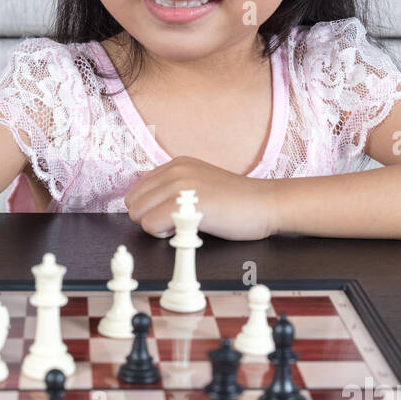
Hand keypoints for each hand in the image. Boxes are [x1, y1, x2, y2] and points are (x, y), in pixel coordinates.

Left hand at [124, 156, 278, 240]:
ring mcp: (179, 185)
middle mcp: (174, 170)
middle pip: (133, 202)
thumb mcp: (200, 184)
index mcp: (176, 164)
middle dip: (148, 218)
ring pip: (138, 214)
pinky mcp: (185, 204)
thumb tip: (144, 199)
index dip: (149, 209)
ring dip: (156, 227)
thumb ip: (174, 187)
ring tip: (182, 227)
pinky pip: (151, 224)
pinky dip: (164, 235)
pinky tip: (186, 230)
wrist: (267, 204)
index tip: (170, 216)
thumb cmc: (237, 202)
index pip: (137, 189)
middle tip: (175, 224)